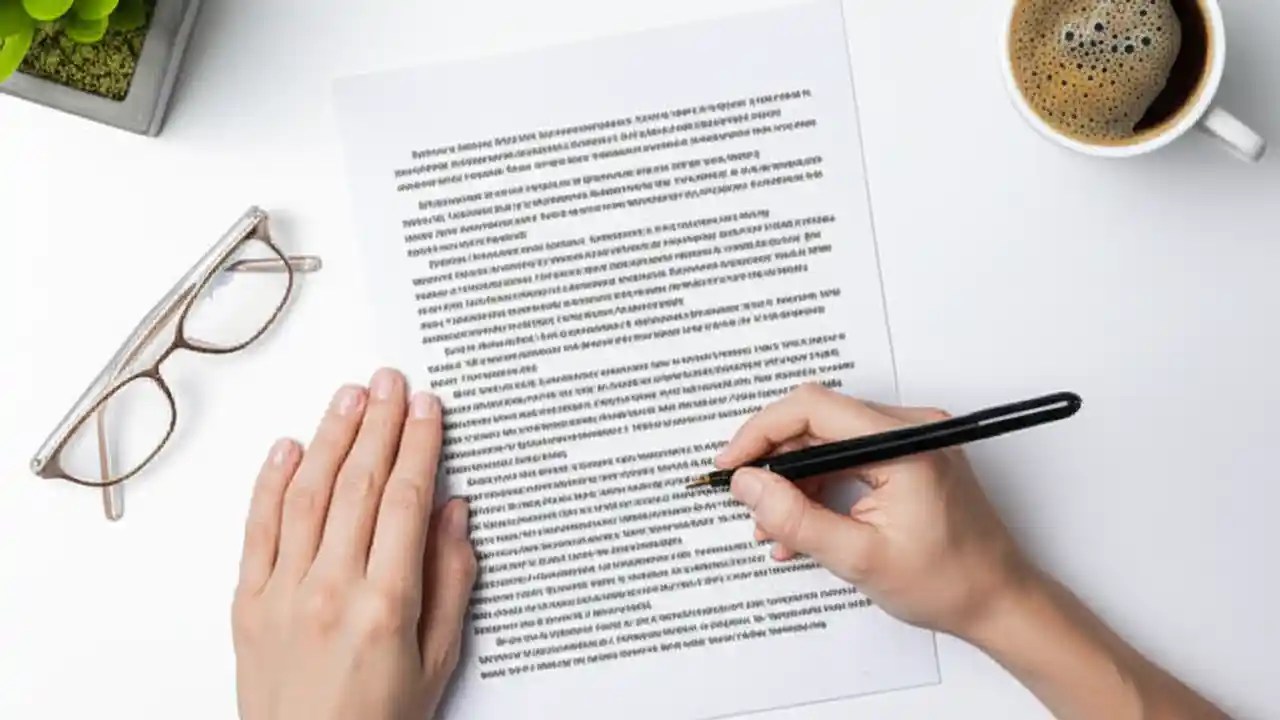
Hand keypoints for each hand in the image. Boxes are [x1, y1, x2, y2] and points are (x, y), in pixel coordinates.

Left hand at [232, 368, 476, 719]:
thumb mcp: (437, 661)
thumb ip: (450, 583)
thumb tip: (454, 515)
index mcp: (386, 604)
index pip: (406, 500)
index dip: (420, 445)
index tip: (429, 409)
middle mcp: (331, 589)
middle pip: (359, 484)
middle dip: (380, 424)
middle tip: (392, 382)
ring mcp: (283, 592)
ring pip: (308, 493)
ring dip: (331, 436)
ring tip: (350, 397)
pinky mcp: (248, 601)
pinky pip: (258, 528)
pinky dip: (271, 481)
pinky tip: (288, 446)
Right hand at [717, 383, 1031, 638]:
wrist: (1000, 601)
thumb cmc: (949, 583)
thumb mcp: (858, 558)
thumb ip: (796, 518)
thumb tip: (748, 485)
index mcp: (904, 444)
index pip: (813, 408)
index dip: (761, 432)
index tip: (731, 465)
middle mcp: (912, 428)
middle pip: (817, 420)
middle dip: (774, 462)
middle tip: (746, 500)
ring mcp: (913, 439)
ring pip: (828, 439)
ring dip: (794, 479)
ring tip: (774, 527)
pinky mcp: (909, 455)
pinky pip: (848, 454)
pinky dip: (820, 484)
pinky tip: (803, 522)